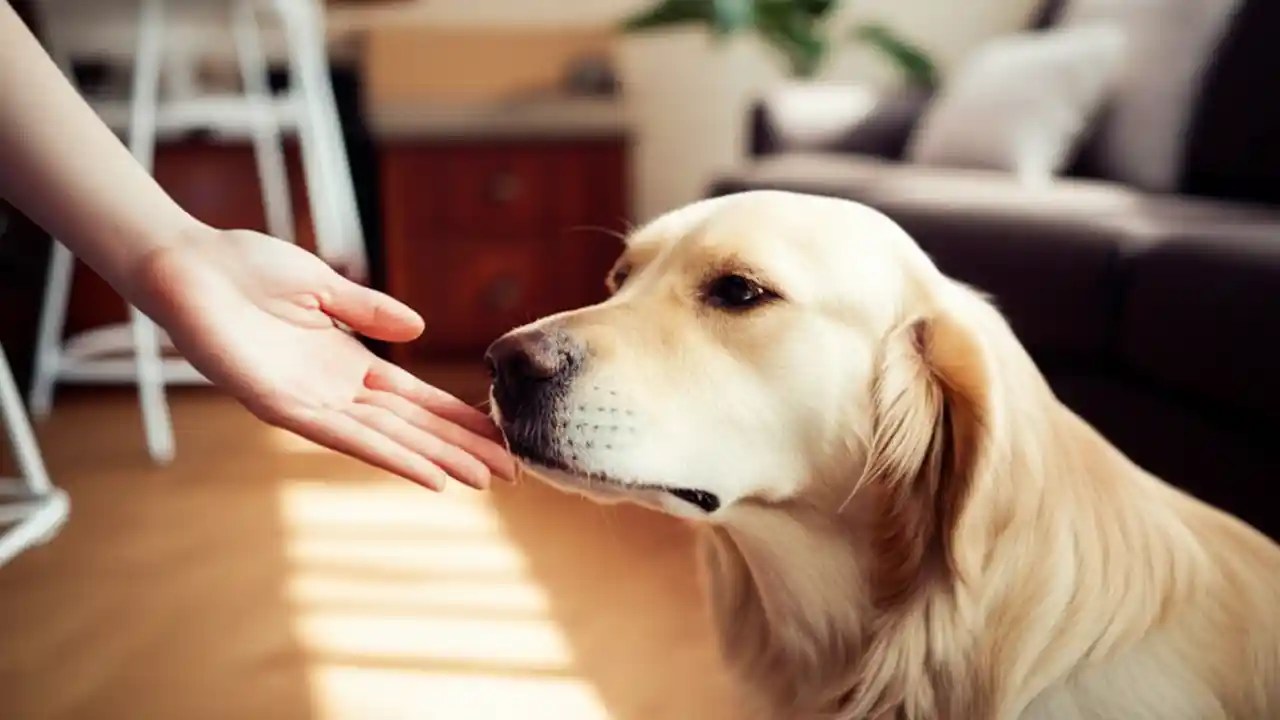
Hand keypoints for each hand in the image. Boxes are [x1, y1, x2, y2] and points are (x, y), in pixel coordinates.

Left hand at [128, 225, 513, 489]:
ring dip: (436, 463)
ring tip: (482, 481)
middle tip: (512, 474)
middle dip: (461, 450)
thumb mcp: (322, 286)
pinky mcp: (279, 406)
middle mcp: (333, 392)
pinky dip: (389, 457)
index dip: (457, 418)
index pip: (415, 400)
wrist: (187, 264)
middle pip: (410, 428)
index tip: (500, 434)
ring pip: (386, 440)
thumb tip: (420, 332)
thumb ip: (369, 311)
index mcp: (346, 365)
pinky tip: (428, 475)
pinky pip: (344, 438)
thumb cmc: (244, 269)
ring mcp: (308, 403)